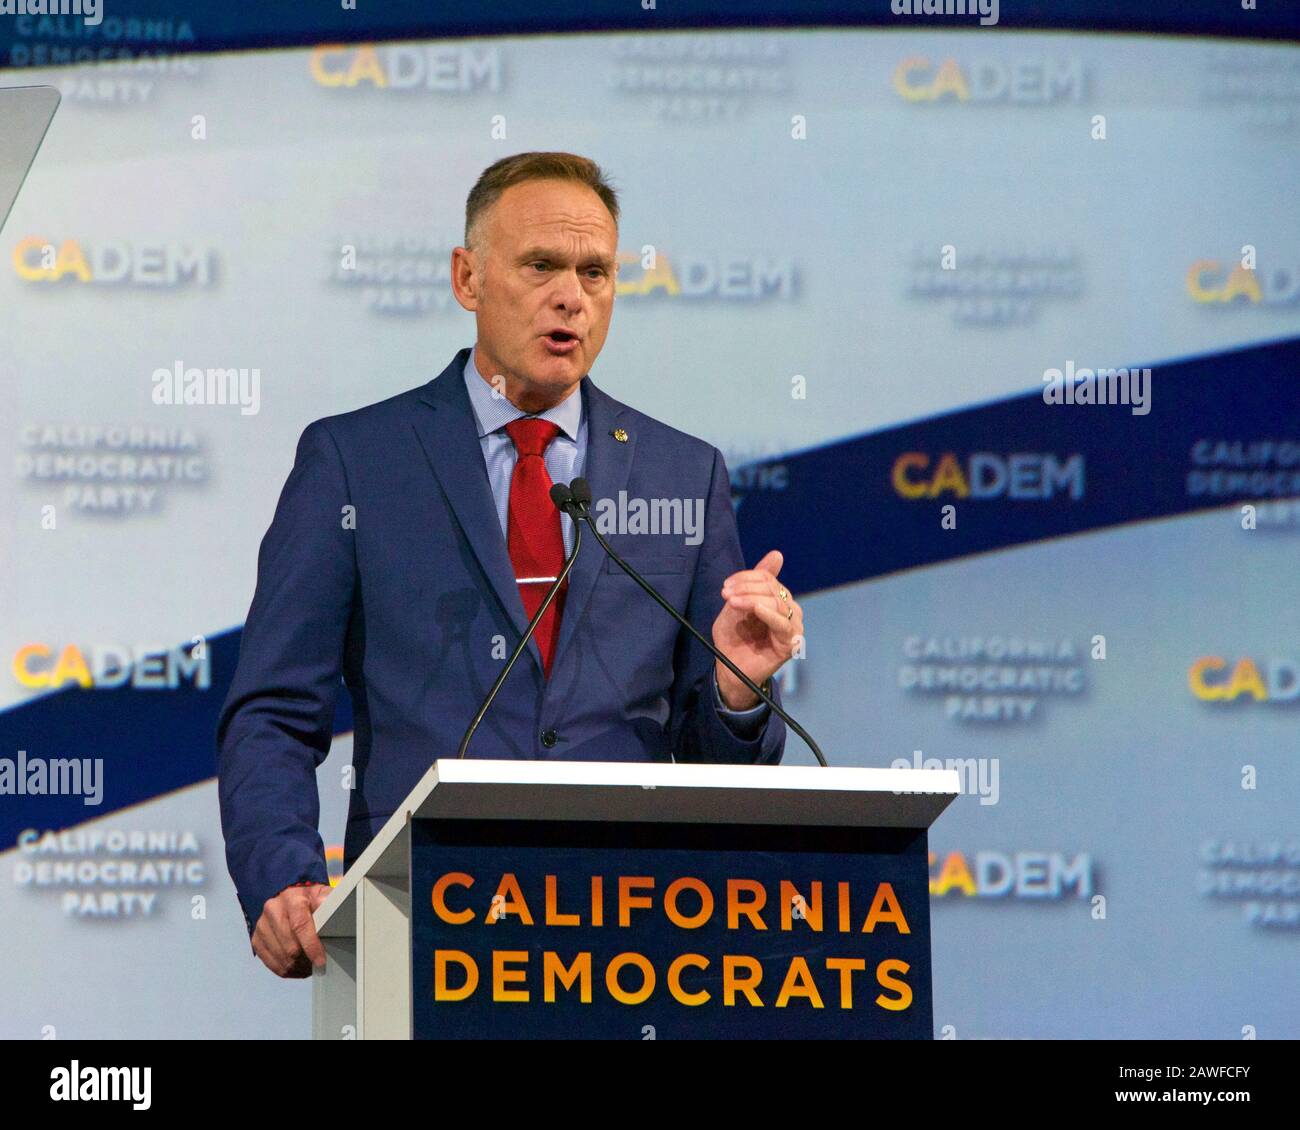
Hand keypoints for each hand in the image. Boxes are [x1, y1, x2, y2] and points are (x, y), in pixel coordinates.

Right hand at [252, 882, 331, 977]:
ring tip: (309, 965)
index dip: (311, 946)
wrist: (287, 895)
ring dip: (297, 967)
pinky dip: (286, 970)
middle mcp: (273, 910)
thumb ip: (330, 901)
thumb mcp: (321, 894)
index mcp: (292, 898)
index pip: (300, 925)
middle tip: (318, 963)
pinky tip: (297, 967)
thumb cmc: (308, 898)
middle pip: (290, 946)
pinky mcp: (256, 939)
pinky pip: (271, 963)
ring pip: (281, 957)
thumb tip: (338, 909)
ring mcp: (262, 925)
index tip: (320, 961)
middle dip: (306, 959)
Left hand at [712, 549, 802, 709]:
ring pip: (776, 602)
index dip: (746, 577)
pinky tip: (756, 610)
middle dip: (746, 587)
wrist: (730, 669)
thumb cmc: (733, 638)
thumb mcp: (736, 605)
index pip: (767, 578)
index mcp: (777, 598)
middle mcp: (789, 609)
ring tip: (733, 602)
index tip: (726, 586)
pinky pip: (783, 624)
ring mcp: (792, 625)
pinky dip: (769, 614)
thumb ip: (752, 582)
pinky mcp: (792, 642)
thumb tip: (777, 554)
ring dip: (752, 599)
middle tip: (726, 594)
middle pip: (772, 588)